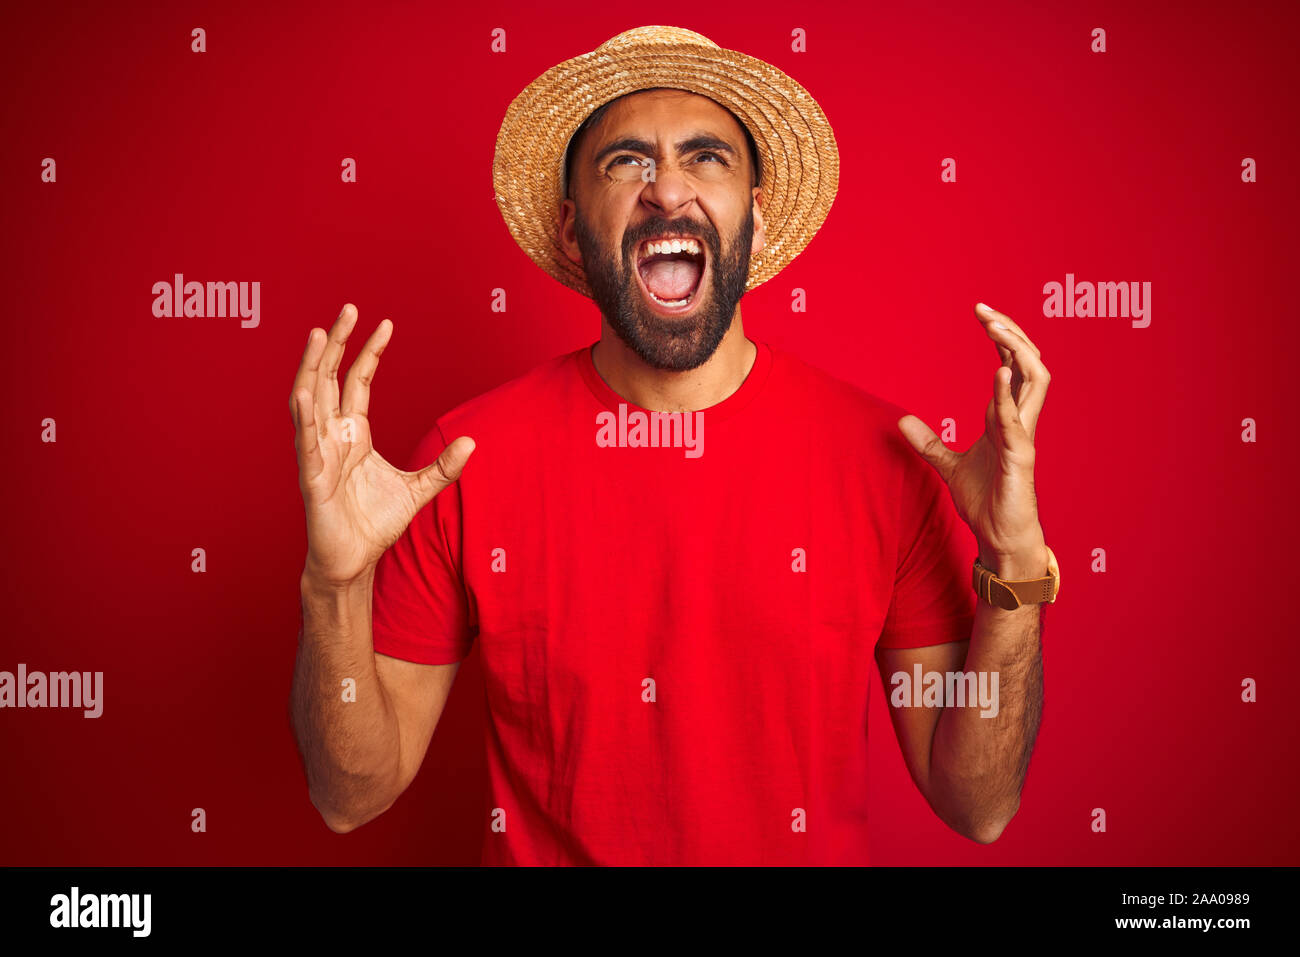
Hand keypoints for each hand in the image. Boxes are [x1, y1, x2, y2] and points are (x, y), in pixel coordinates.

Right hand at [289, 304, 474, 585]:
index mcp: (354, 433)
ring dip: (312, 365)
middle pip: (330, 378)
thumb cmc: (374, 525)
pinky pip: (305, 440)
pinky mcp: (311, 476)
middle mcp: (332, 435)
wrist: (353, 562)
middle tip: (349, 308)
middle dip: (338, 342)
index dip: (370, 352)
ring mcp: (318, 453)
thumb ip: (443, 467)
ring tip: (320, 333)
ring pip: (310, 399)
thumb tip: (473, 443)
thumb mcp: (418, 491)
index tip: (385, 323)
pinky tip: (306, 388)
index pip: (359, 381)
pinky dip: (304, 413)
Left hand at [897, 302, 1050, 579]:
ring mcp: (1023, 436)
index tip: (981, 314)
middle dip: (1011, 333)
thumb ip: (930, 443)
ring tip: (995, 328)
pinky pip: (1018, 419)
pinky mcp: (1021, 458)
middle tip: (984, 311)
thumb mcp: (949, 466)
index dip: (1001, 338)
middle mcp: (1019, 420)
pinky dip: (1008, 395)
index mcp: (1005, 417)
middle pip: (1029, 363)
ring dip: (1017, 350)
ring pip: (1036, 380)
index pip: (1012, 365)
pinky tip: (999, 373)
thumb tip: (903, 421)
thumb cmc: (986, 502)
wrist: (998, 538)